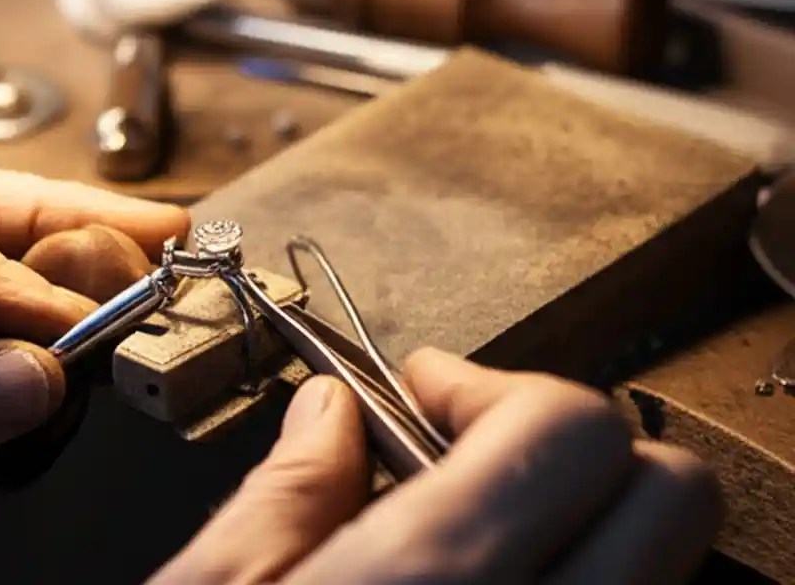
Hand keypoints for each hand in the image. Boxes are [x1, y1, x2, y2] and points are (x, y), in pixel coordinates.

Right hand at [155, 350, 722, 583]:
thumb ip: (279, 495)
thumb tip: (326, 414)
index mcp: (437, 584)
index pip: (568, 423)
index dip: (493, 383)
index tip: (426, 390)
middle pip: (669, 491)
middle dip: (570, 437)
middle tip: (472, 445)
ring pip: (662, 562)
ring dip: (581, 512)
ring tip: (470, 518)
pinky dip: (576, 572)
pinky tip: (482, 578)